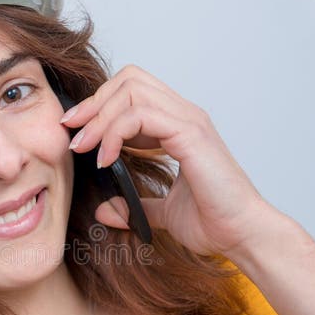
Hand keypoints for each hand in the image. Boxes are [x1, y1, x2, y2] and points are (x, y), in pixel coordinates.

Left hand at [61, 65, 269, 256]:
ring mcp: (190, 121)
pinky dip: (115, 132)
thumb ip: (135, 206)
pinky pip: (141, 115)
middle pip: (129, 79)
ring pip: (132, 90)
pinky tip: (107, 159)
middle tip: (73, 134)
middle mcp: (185, 115)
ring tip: (85, 148)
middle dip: (94, 103)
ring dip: (100, 117)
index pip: (133, 90)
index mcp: (179, 125)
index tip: (75, 131)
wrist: (242, 236)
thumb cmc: (214, 222)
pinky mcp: (191, 135)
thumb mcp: (163, 213)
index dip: (99, 104)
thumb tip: (105, 210)